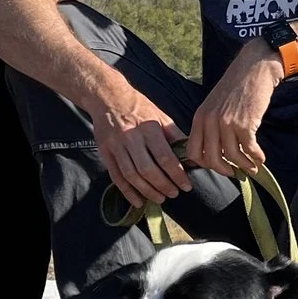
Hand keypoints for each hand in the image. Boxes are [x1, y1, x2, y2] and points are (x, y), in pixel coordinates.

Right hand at [87, 81, 190, 206]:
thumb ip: (174, 135)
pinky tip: (138, 201)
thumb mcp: (160, 116)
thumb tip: (192, 155)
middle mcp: (131, 138)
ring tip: (161, 198)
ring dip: (147, 191)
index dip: (177, 174)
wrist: (107, 97)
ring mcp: (116, 146)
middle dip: (163, 185)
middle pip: (147, 169)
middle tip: (174, 193)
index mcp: (148, 128)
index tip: (186, 186)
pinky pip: (116, 177)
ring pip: (131, 175)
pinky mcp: (105, 153)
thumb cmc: (138, 107)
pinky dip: (127, 192)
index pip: (164, 157)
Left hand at [188, 41, 282, 178]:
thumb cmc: (236, 87)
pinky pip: (249, 149)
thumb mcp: (214, 104)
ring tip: (252, 167)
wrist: (254, 69)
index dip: (204, 164)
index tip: (217, 166)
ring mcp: (226, 123)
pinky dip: (256, 157)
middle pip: (211, 159)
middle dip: (224, 170)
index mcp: (199, 118)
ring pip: (231, 157)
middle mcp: (210, 122)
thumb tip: (217, 151)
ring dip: (244, 165)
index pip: (193, 151)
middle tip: (235, 172)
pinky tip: (260, 158)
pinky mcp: (244, 123)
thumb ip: (210, 125)